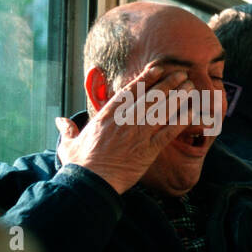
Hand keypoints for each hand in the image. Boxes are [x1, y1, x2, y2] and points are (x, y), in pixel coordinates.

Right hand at [53, 62, 197, 193]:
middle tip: (182, 74)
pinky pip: (169, 132)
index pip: (131, 90)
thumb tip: (59, 121)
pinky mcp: (149, 150)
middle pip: (152, 95)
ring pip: (163, 109)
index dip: (147, 77)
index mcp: (108, 114)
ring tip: (190, 87)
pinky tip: (192, 112)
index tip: (159, 68)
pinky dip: (182, 121)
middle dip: (169, 82)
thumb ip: (67, 130)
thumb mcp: (70, 144)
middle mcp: (125, 119)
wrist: (91, 183)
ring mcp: (138, 133)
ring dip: (179, 96)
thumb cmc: (79, 164)